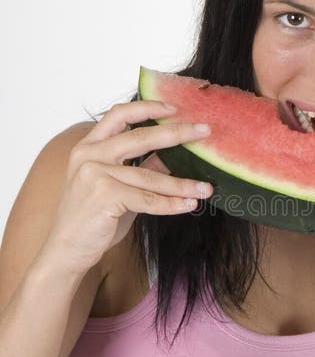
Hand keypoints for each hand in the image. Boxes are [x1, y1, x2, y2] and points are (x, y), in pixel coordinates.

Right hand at [42, 100, 212, 276]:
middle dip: (177, 133)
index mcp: (89, 146)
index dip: (148, 107)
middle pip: (141, 137)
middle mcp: (89, 154)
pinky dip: (171, 204)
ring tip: (206, 188)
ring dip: (182, 183)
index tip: (175, 108)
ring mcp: (95, 173)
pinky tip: (189, 205)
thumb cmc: (93, 218)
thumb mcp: (117, 186)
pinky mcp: (104, 195)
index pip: (119, 114)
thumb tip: (172, 155)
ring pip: (150, 176)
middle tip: (205, 131)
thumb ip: (140, 168)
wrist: (67, 249)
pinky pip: (148, 199)